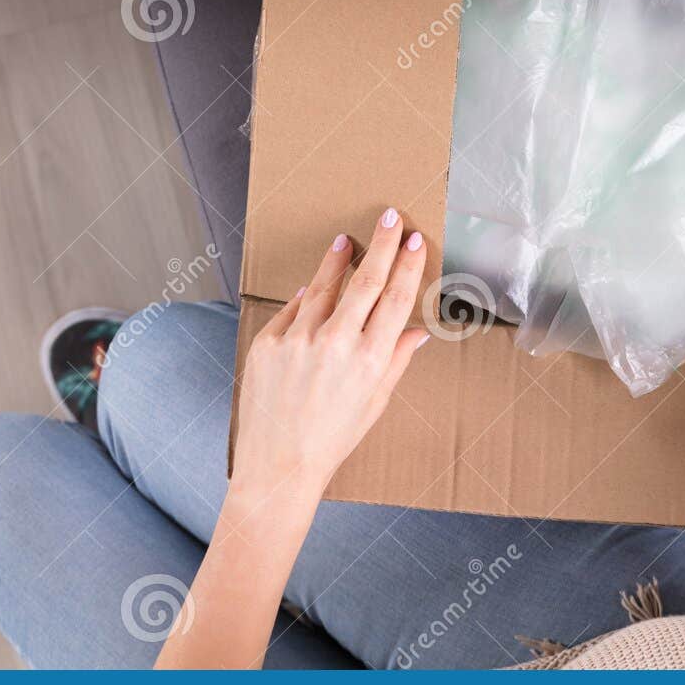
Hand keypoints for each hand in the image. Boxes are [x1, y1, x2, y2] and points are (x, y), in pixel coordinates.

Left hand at [233, 208, 430, 502]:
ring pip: (324, 286)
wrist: (279, 465)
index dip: (407, 265)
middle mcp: (336, 344)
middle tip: (389, 218)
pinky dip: (305, 298)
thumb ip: (396, 361)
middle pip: (365, 280)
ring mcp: (299, 341)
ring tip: (346, 241)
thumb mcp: (375, 402)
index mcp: (370, 360)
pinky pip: (292, 310)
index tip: (414, 241)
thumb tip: (416, 332)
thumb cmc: (332, 439)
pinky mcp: (268, 343)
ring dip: (338, 261)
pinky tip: (313, 286)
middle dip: (381, 245)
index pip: (395, 298)